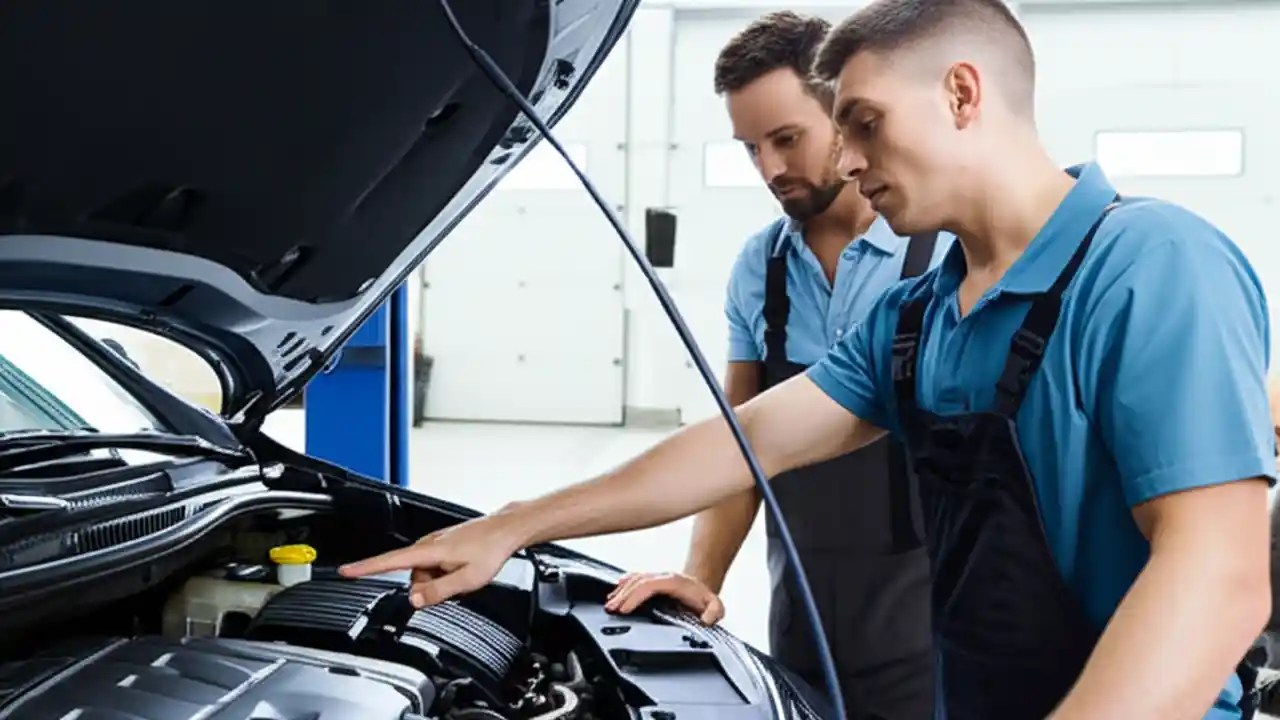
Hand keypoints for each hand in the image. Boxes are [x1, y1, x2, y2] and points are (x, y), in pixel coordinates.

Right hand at [338, 511, 525, 607]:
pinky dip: (445, 574)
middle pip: (412, 578)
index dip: (364, 568)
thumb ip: (438, 591)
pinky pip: (434, 567)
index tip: (345, 571)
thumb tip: (414, 600)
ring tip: (462, 575)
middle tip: (454, 586)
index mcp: (428, 551)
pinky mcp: (442, 545)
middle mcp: (427, 544)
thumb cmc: (489, 550)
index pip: (388, 562)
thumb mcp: (466, 579)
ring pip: (424, 574)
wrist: (505, 530)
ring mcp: (435, 544)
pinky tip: (462, 570)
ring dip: (439, 582)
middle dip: (427, 589)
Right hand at [604, 571, 724, 624]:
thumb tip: (706, 619)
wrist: (702, 588)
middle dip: (622, 596)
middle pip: (637, 583)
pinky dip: (622, 586)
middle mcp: (662, 577)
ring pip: (633, 580)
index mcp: (673, 582)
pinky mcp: (651, 581)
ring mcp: (655, 578)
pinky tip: (614, 592)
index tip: (624, 609)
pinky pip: (633, 580)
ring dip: (620, 592)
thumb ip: (714, 612)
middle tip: (611, 609)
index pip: (648, 585)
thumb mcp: (716, 606)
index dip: (635, 596)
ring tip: (609, 605)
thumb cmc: (704, 599)